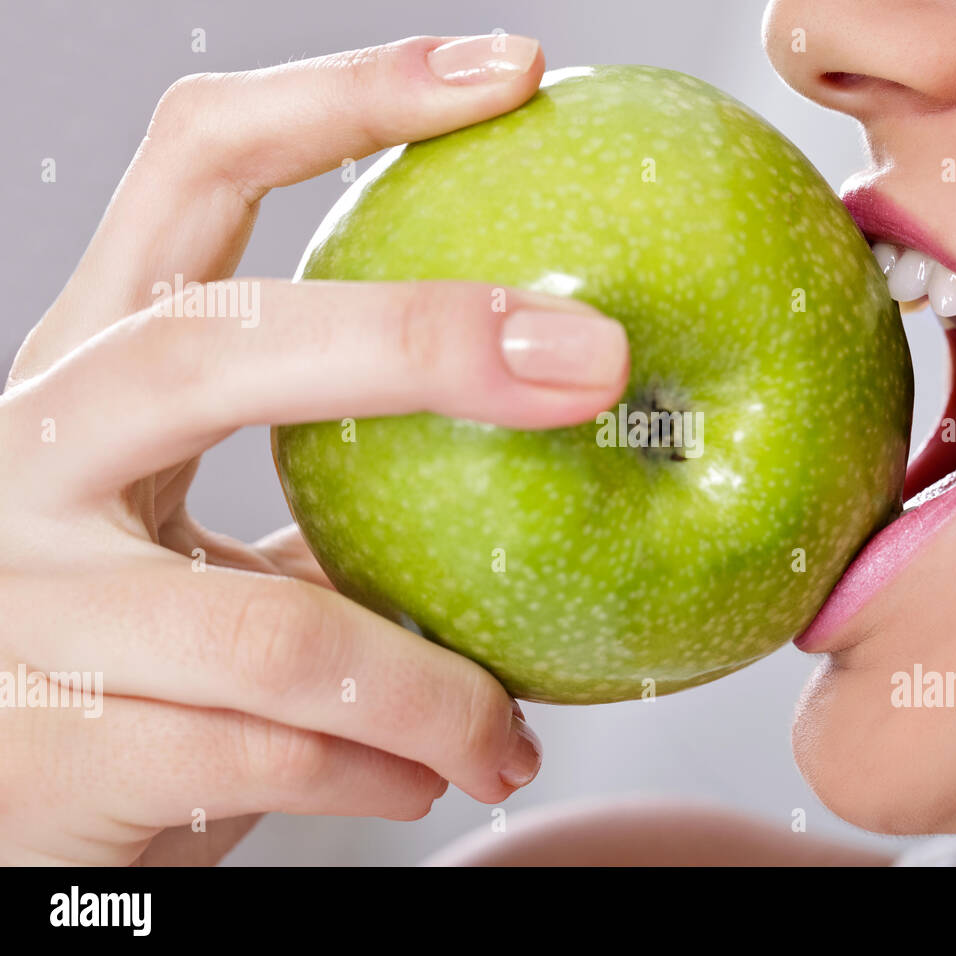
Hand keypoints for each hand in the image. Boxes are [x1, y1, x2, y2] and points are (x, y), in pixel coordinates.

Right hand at [0, 35, 627, 864]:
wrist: (2, 794)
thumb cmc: (126, 647)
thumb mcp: (207, 532)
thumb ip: (337, 484)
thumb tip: (547, 415)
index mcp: (94, 365)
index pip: (201, 164)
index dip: (352, 94)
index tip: (514, 73)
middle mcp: (36, 451)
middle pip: (220, 342)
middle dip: (423, 339)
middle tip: (593, 361)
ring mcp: (26, 600)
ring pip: (274, 633)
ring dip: (432, 688)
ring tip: (502, 731)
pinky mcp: (48, 743)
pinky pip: (264, 757)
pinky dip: (377, 775)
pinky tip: (424, 780)